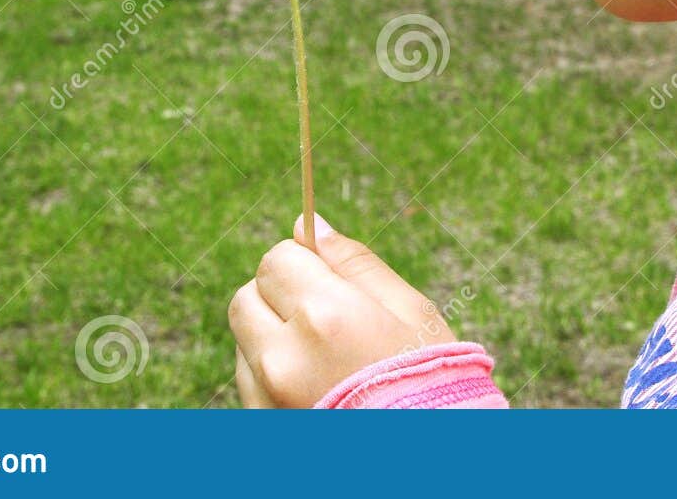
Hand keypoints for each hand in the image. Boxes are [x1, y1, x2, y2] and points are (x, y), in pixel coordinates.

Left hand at [228, 215, 453, 407]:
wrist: (427, 453)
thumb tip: (309, 223)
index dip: (302, 261)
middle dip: (278, 294)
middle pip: (248, 295)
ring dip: (272, 334)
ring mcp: (267, 398)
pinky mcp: (260, 425)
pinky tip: (313, 385)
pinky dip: (270, 373)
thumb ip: (354, 262)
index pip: (277, 258)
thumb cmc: (431, 379)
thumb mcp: (410, 312)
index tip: (326, 276)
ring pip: (245, 339)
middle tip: (323, 313)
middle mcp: (284, 357)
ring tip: (324, 357)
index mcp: (326, 316)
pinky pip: (248, 381)